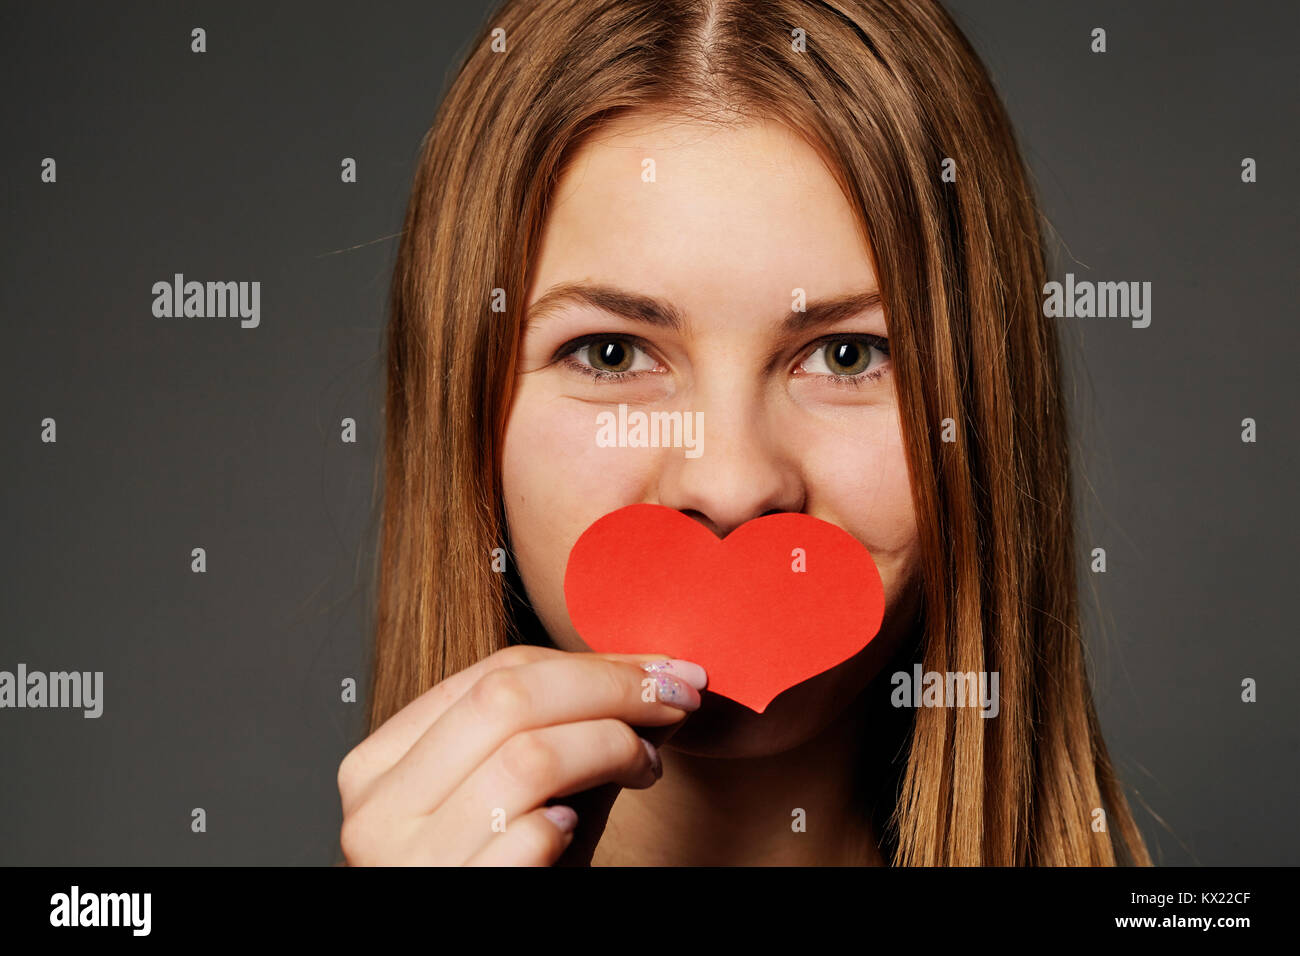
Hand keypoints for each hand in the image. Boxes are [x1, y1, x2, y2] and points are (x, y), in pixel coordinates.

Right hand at [336, 644, 705, 864]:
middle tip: (676, 697)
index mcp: (384, 765)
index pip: (493, 674)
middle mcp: (378, 807)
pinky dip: (572, 822)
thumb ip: (576, 741)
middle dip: (610, 688)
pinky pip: (530, 835)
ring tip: (645, 766)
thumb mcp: (529, 804)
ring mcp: (404, 859)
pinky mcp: (450, 899)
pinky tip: (579, 827)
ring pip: (528, 757)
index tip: (659, 669)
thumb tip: (656, 678)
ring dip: (611, 748)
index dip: (589, 662)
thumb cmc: (503, 884)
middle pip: (509, 699)